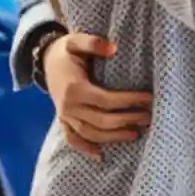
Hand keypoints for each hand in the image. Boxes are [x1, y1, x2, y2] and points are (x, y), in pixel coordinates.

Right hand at [44, 33, 152, 159]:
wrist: (45, 60)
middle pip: (102, 120)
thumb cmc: (66, 50)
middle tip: (149, 118)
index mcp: (75, 88)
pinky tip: (101, 156)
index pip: (106, 100)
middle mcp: (68, 106)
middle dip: (127, 120)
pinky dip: (85, 148)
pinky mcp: (62, 120)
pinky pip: (72, 139)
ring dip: (113, 137)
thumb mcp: (77, 40)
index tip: (149, 99)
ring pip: (90, 133)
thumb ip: (93, 43)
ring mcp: (64, 116)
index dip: (129, 101)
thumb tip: (113, 49)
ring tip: (135, 134)